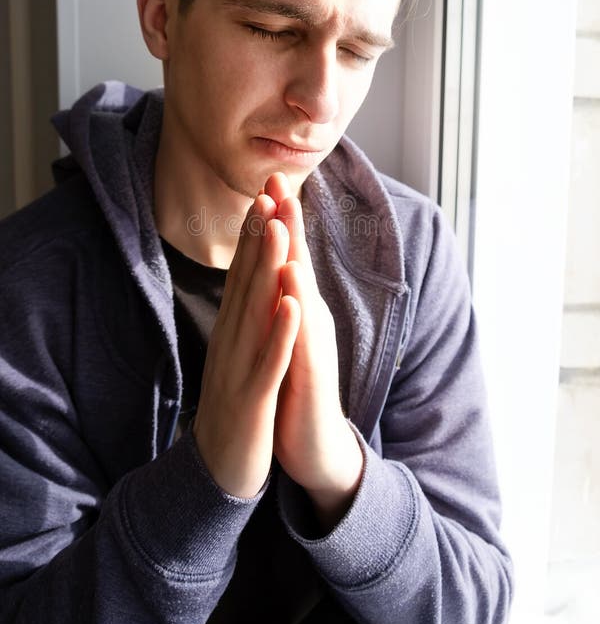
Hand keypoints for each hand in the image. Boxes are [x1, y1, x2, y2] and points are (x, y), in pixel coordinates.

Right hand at [193, 193, 299, 497]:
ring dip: (266, 270)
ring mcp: (238, 370)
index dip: (252, 236)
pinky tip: (293, 305)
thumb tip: (252, 285)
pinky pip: (269, 362)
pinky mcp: (251, 400)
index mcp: (231, 333)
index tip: (263, 196)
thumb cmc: (236, 409)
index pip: (242, 276)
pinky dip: (280, 332)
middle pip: (245, 282)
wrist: (220, 472)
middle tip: (265, 193)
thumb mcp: (238, 358)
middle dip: (256, 237)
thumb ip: (244, 322)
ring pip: (254, 312)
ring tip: (277, 229)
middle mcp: (230, 343)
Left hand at [264, 174, 363, 528]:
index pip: (288, 256)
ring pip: (303, 292)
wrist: (314, 445)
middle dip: (289, 220)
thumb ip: (283, 302)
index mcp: (298, 309)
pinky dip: (295, 314)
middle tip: (280, 178)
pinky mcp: (311, 374)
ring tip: (285, 219)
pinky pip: (302, 340)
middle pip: (299, 261)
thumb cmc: (296, 387)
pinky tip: (291, 291)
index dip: (279, 219)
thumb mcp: (286, 336)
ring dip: (294, 254)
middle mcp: (310, 319)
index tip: (268, 179)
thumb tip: (275, 266)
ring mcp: (313, 345)